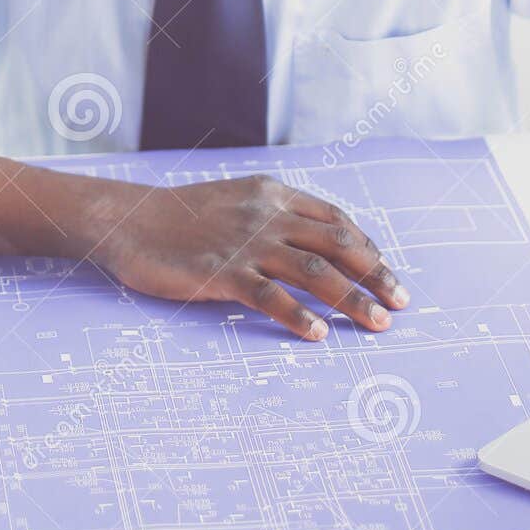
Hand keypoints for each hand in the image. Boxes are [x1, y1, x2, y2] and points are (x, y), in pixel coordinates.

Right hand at [93, 175, 408, 339]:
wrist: (128, 219)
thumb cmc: (181, 216)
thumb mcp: (235, 200)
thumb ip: (273, 214)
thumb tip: (313, 243)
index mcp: (273, 194)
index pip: (335, 220)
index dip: (366, 247)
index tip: (385, 273)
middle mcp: (267, 215)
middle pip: (337, 244)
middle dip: (375, 273)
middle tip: (401, 302)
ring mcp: (246, 244)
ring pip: (314, 271)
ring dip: (352, 298)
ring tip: (377, 323)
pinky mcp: (223, 273)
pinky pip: (270, 296)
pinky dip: (299, 315)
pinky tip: (319, 334)